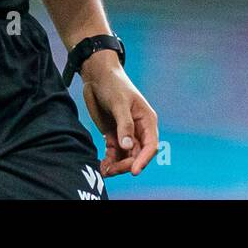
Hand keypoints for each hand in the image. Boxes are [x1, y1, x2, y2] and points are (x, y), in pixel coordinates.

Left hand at [79, 52, 158, 177]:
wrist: (97, 75)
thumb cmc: (113, 84)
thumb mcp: (119, 103)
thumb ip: (124, 125)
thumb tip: (128, 147)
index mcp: (147, 121)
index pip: (150, 145)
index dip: (144, 160)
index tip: (134, 171)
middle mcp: (138, 130)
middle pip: (137, 155)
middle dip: (126, 164)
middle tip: (112, 169)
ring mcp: (125, 134)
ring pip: (125, 157)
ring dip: (117, 166)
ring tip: (104, 171)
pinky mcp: (113, 135)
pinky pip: (114, 153)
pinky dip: (109, 161)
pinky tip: (101, 167)